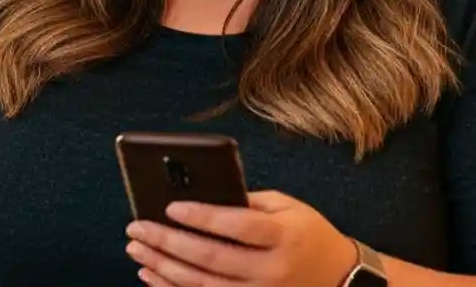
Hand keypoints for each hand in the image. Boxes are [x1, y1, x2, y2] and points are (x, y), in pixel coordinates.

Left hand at [125, 190, 357, 286]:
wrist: (338, 278)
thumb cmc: (308, 235)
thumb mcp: (289, 208)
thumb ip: (250, 203)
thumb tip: (203, 198)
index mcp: (284, 237)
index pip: (238, 226)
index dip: (203, 217)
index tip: (171, 207)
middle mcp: (270, 271)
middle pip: (211, 258)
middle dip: (168, 242)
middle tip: (137, 228)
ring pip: (201, 285)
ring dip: (163, 267)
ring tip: (137, 249)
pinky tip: (152, 274)